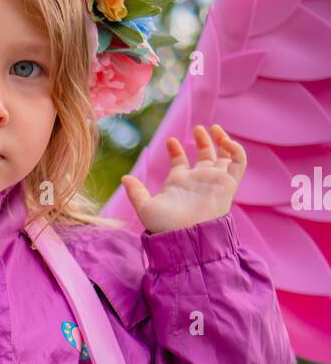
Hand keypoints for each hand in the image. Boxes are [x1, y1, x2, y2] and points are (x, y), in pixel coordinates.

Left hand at [119, 124, 246, 234]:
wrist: (187, 235)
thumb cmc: (165, 225)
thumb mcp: (145, 206)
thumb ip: (135, 192)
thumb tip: (125, 178)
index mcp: (179, 183)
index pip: (180, 162)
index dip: (175, 150)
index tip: (169, 141)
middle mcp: (198, 180)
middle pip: (205, 157)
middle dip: (203, 141)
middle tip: (198, 128)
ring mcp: (214, 181)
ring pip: (224, 157)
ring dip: (222, 141)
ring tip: (215, 128)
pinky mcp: (228, 183)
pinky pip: (238, 162)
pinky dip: (236, 149)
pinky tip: (225, 141)